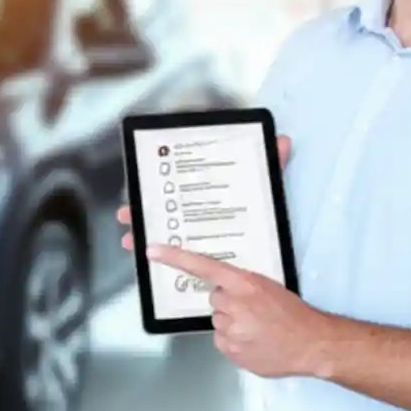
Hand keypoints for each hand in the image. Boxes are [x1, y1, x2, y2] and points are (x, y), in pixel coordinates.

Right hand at [116, 133, 291, 250]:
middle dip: (141, 211)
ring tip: (131, 240)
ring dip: (143, 234)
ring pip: (162, 234)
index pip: (179, 187)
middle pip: (163, 208)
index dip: (156, 185)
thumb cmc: (268, 221)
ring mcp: (196, 238)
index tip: (139, 185)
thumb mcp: (269, 191)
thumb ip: (274, 167)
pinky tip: (145, 262)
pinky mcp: (199, 264)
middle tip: (128, 215)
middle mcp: (198, 215)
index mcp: (211, 195)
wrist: (271, 269)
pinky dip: (156, 261)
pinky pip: (171, 261)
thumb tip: (283, 141)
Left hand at [147, 244, 329, 377]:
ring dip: (233, 323)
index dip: (175, 258)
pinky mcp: (230, 350)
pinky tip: (254, 341)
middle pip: (215, 298)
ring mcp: (231, 329)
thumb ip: (243, 285)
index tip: (152, 251)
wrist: (311, 343)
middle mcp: (233, 304)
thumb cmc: (293, 313)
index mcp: (244, 283)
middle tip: (253, 310)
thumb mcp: (268, 287)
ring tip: (258, 328)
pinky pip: (222, 340)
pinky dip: (235, 341)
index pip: (203, 266)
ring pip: (219, 320)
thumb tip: (223, 289)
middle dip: (229, 303)